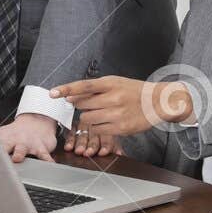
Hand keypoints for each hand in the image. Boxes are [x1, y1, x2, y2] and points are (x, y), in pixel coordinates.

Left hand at [0, 112, 58, 162]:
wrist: (38, 120)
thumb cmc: (17, 133)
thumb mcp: (2, 135)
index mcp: (3, 139)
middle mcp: (14, 141)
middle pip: (4, 145)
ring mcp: (28, 144)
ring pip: (22, 149)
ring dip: (19, 153)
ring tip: (17, 158)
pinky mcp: (41, 147)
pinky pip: (45, 155)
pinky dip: (46, 160)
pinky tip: (47, 165)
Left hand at [51, 77, 189, 135]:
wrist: (158, 102)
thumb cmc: (134, 91)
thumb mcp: (116, 82)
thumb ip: (95, 88)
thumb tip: (72, 96)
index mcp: (112, 83)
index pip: (84, 85)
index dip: (67, 89)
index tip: (53, 93)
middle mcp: (114, 98)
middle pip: (83, 104)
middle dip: (82, 105)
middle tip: (92, 104)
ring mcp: (118, 114)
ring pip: (89, 119)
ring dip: (89, 117)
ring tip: (102, 112)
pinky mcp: (121, 128)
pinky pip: (99, 130)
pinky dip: (98, 127)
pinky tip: (108, 121)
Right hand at [62, 126, 117, 156]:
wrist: (94, 111)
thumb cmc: (104, 130)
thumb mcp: (112, 137)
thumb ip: (115, 146)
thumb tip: (120, 154)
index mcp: (108, 128)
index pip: (108, 136)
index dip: (106, 144)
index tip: (103, 152)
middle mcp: (96, 126)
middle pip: (94, 135)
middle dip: (91, 145)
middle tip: (88, 153)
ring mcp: (85, 125)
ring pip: (83, 134)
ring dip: (80, 143)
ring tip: (79, 151)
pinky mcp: (74, 125)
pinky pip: (71, 132)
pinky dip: (70, 140)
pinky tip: (69, 147)